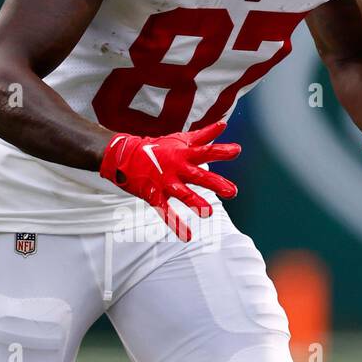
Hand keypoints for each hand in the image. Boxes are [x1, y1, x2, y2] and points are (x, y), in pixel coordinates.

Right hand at [99, 120, 240, 241]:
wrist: (125, 155)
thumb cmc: (158, 148)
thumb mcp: (180, 139)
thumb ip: (204, 135)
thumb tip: (224, 124)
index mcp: (184, 154)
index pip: (205, 151)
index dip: (220, 151)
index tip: (236, 150)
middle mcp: (176, 168)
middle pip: (198, 176)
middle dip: (215, 183)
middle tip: (233, 192)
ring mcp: (165, 182)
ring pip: (182, 194)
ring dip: (195, 203)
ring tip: (208, 213)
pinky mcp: (154, 195)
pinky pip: (165, 212)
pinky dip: (175, 224)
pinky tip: (187, 236)